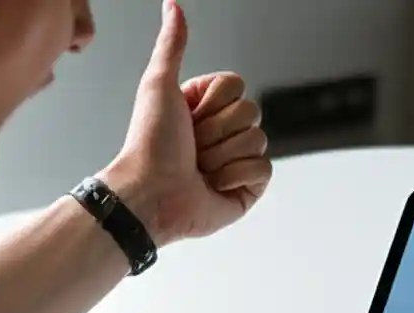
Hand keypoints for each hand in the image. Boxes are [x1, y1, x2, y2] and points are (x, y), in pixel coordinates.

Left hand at [102, 0, 271, 245]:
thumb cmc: (149, 144)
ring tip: (199, 168)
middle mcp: (224, 133)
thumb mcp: (159, 85)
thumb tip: (173, 5)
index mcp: (206, 108)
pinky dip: (237, 177)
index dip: (213, 102)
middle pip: (251, 112)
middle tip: (192, 147)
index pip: (237, 87)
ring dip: (224, 156)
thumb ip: (172, 45)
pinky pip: (264, 169)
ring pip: (258, 140)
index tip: (187, 117)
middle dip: (218, 131)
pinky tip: (214, 184)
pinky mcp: (248, 189)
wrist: (152, 193)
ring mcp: (238, 161)